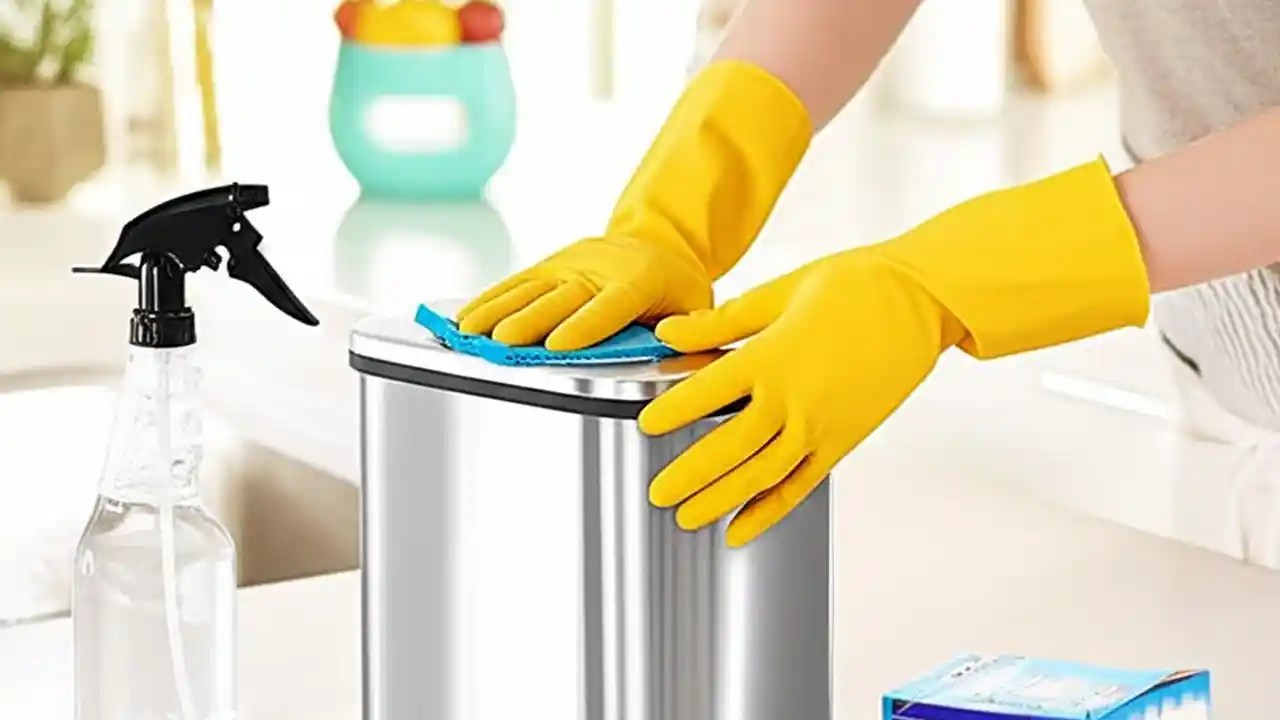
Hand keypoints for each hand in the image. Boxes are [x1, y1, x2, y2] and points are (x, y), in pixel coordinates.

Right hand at [456, 235, 712, 350]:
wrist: (657, 242)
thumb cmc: (676, 286)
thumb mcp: (696, 305)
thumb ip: (689, 328)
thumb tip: (675, 342)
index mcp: (638, 280)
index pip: (610, 305)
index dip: (584, 325)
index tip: (559, 345)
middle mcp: (597, 269)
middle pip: (560, 298)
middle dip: (528, 322)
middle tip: (502, 343)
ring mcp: (568, 265)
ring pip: (530, 289)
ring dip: (497, 312)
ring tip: (469, 333)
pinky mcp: (548, 266)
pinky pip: (515, 283)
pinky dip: (489, 300)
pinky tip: (464, 318)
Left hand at [639, 158, 1151, 545]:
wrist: (921, 300)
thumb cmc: (853, 285)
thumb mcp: (779, 293)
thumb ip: (721, 323)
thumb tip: (670, 332)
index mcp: (771, 356)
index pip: (706, 393)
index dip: (671, 412)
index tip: (645, 425)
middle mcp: (794, 400)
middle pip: (729, 450)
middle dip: (689, 475)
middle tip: (657, 493)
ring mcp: (821, 426)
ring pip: (761, 476)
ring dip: (721, 501)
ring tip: (687, 518)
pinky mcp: (843, 441)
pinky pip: (800, 485)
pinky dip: (768, 512)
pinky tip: (741, 530)